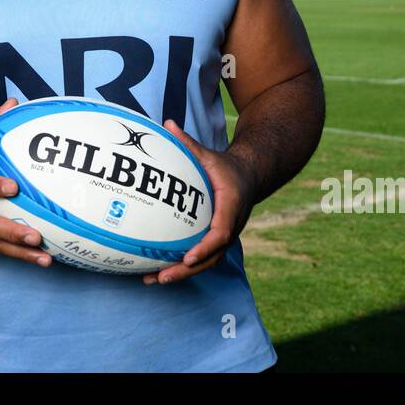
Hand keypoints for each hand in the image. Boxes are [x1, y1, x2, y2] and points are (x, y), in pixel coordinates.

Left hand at [143, 118, 256, 285]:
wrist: (250, 176)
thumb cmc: (226, 166)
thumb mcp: (209, 154)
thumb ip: (188, 143)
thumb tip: (167, 124)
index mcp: (230, 207)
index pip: (221, 232)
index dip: (205, 247)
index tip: (187, 256)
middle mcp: (230, 226)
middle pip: (210, 257)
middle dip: (187, 270)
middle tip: (161, 277)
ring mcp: (225, 236)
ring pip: (206, 262)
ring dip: (182, 274)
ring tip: (153, 281)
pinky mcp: (217, 240)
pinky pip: (201, 258)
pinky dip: (183, 266)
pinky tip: (158, 270)